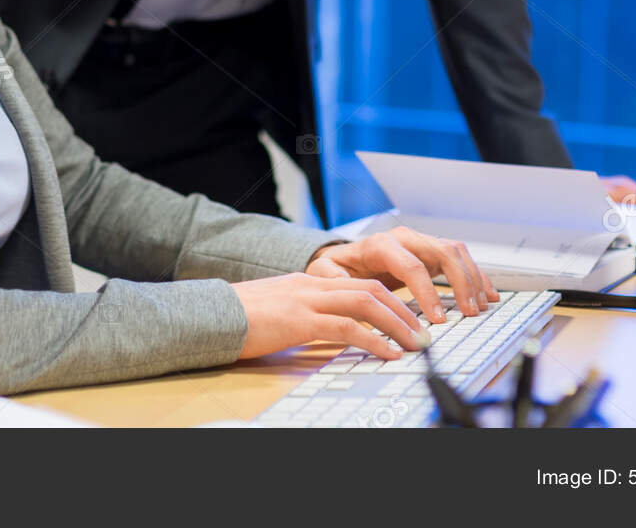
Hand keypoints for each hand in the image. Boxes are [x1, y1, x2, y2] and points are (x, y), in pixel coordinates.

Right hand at [229, 273, 429, 360]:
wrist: (211, 313)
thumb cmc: (240, 316)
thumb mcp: (280, 309)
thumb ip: (306, 313)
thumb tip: (332, 331)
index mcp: (311, 282)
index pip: (363, 282)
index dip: (393, 299)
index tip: (411, 318)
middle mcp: (314, 285)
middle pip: (372, 288)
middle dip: (404, 310)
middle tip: (424, 332)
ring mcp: (307, 300)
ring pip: (366, 303)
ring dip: (398, 325)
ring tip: (415, 344)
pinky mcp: (300, 320)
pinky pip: (347, 328)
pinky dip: (374, 340)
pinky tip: (388, 353)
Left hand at [304, 226, 496, 320]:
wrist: (342, 258)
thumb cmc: (336, 269)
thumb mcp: (326, 275)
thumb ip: (335, 282)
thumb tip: (349, 293)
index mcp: (381, 244)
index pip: (411, 265)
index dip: (427, 292)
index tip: (437, 318)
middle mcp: (404, 239)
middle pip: (442, 252)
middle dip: (460, 283)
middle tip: (469, 312)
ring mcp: (420, 244)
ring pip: (455, 252)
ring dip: (473, 278)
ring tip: (481, 306)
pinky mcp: (430, 254)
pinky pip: (460, 259)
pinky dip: (477, 275)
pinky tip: (488, 294)